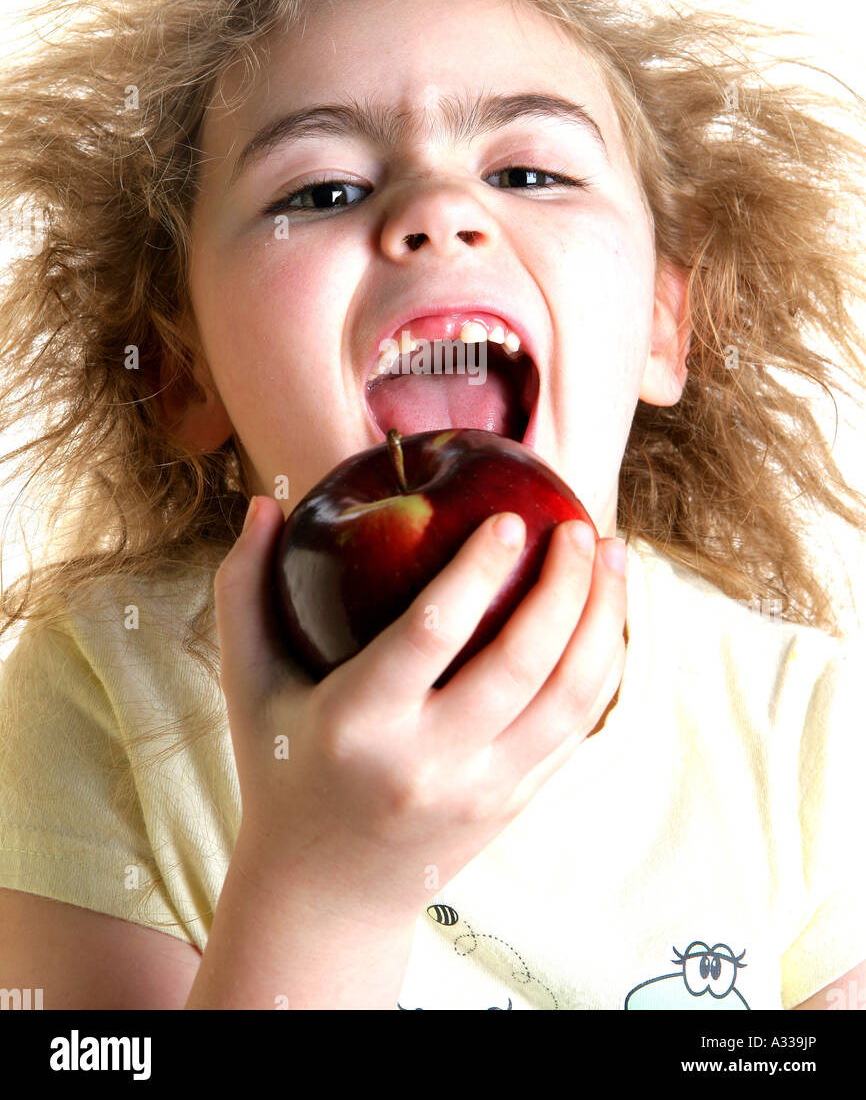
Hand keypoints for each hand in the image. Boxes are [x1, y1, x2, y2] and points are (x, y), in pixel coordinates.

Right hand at [215, 496, 626, 922]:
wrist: (325, 893)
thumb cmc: (281, 769)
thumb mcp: (248, 687)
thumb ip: (243, 593)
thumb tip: (263, 504)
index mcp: (357, 723)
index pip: (429, 634)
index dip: (475, 570)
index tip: (510, 518)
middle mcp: (426, 761)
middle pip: (520, 663)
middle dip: (565, 586)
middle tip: (581, 527)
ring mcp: (480, 790)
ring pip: (568, 698)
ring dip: (603, 621)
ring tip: (615, 556)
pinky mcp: (515, 803)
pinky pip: (575, 727)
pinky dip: (601, 666)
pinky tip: (606, 615)